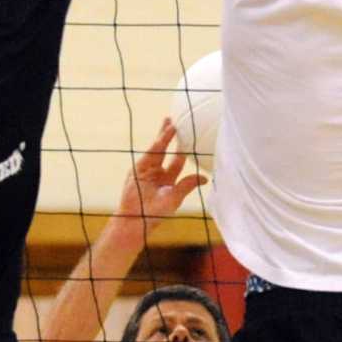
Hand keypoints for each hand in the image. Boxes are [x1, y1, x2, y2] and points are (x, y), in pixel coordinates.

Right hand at [109, 120, 204, 236]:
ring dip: (163, 135)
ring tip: (170, 121)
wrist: (136, 220)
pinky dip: (157, 145)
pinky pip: (150, 154)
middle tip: (177, 121)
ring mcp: (146, 169)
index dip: (184, 149)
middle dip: (170, 136)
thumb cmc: (156, 214)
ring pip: (157, 148)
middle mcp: (157, 172)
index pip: (178, 160)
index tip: (192, 137)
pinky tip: (163, 135)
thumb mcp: (175, 198)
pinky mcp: (137, 169)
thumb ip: (187, 185)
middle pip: (166, 149)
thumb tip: (205, 178)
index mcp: (168, 179)